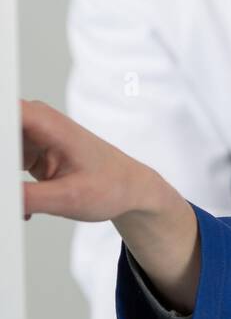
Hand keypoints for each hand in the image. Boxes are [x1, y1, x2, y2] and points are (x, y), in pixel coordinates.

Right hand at [21, 98, 199, 311]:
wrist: (130, 190)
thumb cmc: (111, 186)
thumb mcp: (68, 198)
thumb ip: (27, 197)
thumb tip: (2, 198)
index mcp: (46, 122)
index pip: (3, 112)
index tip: (5, 169)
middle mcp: (36, 121)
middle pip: (0, 130)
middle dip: (3, 166)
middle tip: (12, 194)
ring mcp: (32, 135)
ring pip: (2, 150)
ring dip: (6, 180)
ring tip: (26, 200)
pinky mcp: (30, 150)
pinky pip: (5, 163)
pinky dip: (11, 186)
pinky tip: (26, 206)